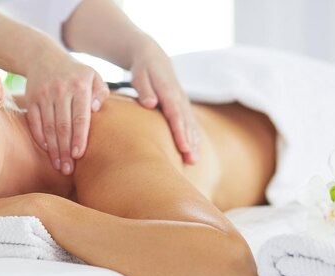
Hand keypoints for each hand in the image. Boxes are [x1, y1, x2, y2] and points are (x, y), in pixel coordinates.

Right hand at [24, 54, 109, 175]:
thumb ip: (101, 92)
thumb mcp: (94, 76)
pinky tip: (47, 150)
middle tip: (69, 170)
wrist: (44, 56)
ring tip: (59, 166)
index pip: (80, 118)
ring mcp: (44, 95)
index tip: (79, 155)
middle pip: (63, 127)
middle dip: (65, 151)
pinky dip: (40, 137)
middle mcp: (61, 90)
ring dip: (53, 149)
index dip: (79, 138)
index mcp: (79, 86)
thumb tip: (96, 109)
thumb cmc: (76, 73)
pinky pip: (34, 122)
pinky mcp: (31, 99)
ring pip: (49, 127)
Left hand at [129, 37, 200, 164]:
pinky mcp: (183, 105)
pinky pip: (191, 122)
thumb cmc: (142, 68)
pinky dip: (194, 136)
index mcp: (169, 91)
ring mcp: (183, 101)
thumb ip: (144, 90)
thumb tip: (150, 104)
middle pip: (186, 123)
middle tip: (190, 160)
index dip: (180, 131)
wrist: (153, 56)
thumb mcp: (139, 75)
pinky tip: (194, 151)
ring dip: (194, 142)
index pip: (176, 114)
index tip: (183, 147)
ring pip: (191, 124)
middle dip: (189, 142)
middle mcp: (179, 97)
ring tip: (193, 161)